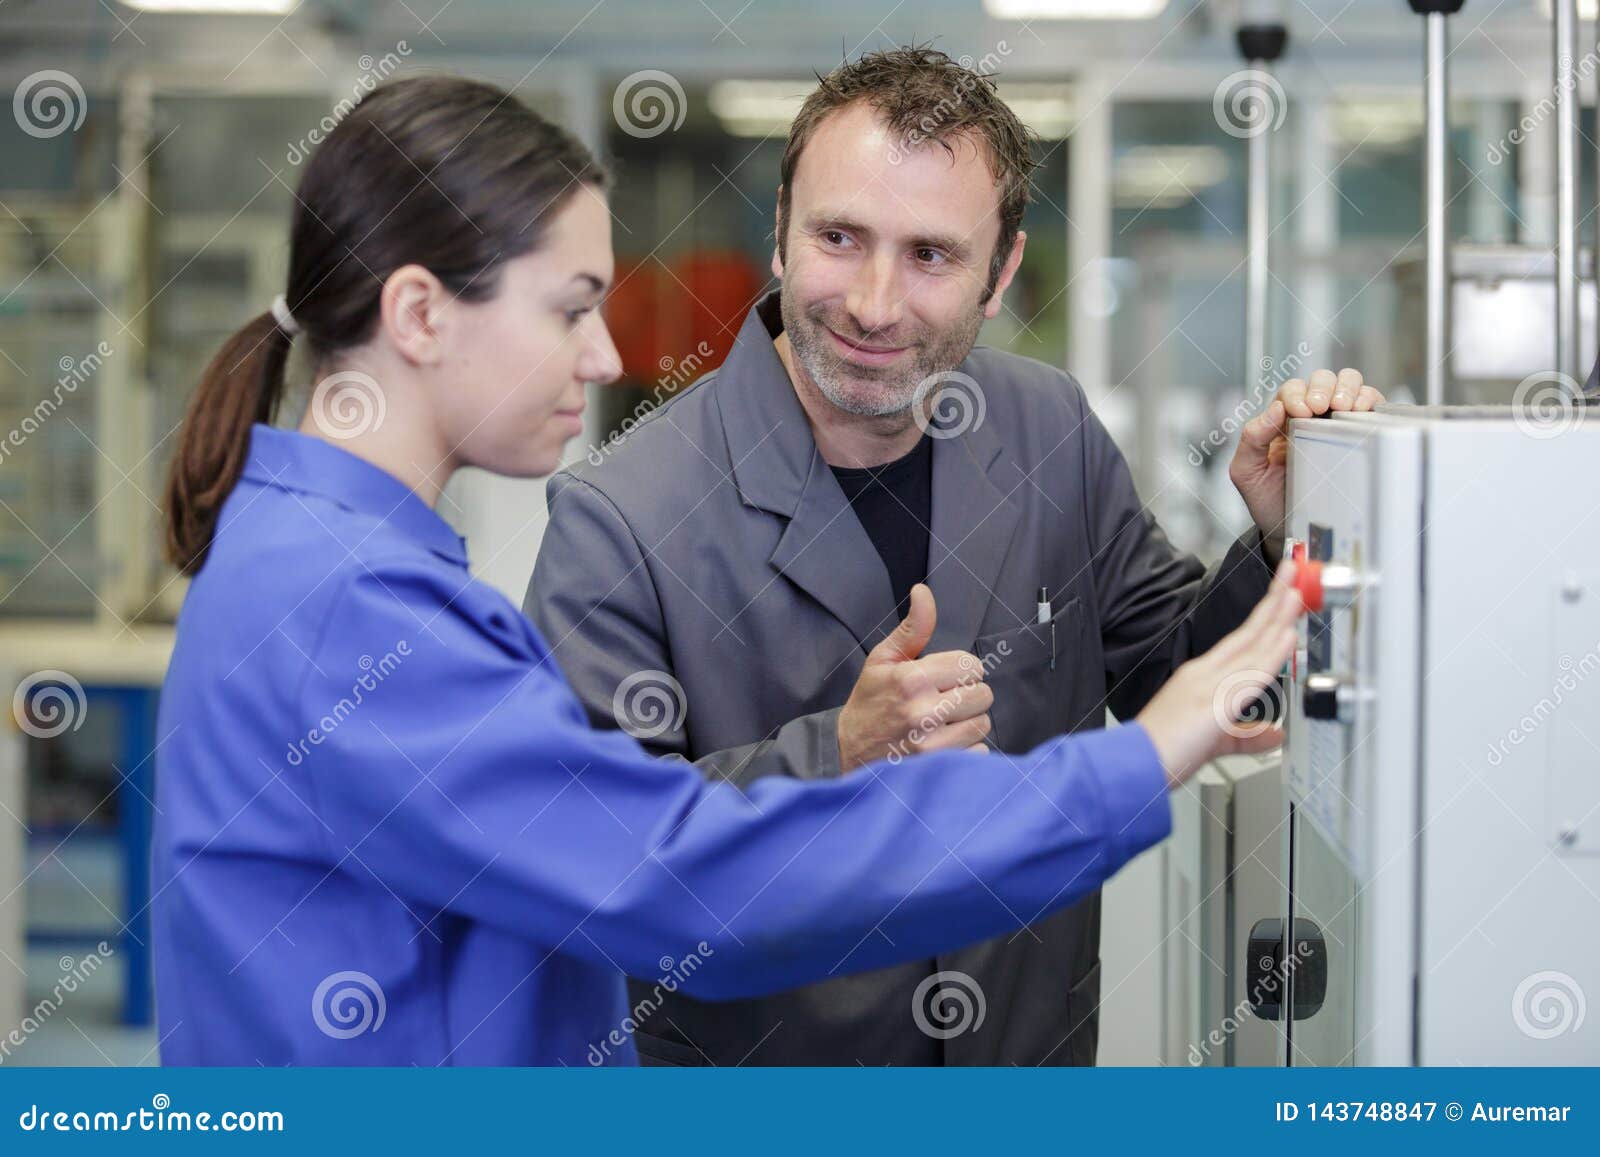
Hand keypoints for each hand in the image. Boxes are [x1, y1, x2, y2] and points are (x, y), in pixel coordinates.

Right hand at [837, 583, 993, 770]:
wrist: (848, 753)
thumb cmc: (869, 703)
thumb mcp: (883, 659)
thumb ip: (912, 628)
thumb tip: (923, 592)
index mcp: (911, 678)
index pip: (970, 664)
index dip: (960, 669)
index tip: (944, 678)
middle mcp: (923, 711)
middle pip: (983, 694)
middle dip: (967, 694)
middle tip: (943, 700)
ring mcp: (931, 744)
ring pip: (982, 723)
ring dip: (968, 721)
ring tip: (943, 722)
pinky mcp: (938, 767)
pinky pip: (978, 751)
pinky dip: (966, 748)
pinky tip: (943, 743)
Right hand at [1135, 560, 1305, 790]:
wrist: (1133, 765)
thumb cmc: (1162, 752)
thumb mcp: (1214, 742)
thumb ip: (1246, 737)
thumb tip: (1274, 736)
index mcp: (1202, 678)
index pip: (1242, 640)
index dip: (1265, 614)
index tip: (1283, 592)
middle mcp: (1205, 674)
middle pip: (1248, 632)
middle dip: (1274, 600)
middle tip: (1292, 570)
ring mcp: (1208, 685)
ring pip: (1252, 647)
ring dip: (1277, 617)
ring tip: (1296, 593)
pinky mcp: (1213, 704)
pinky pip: (1249, 676)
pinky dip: (1270, 654)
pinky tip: (1286, 636)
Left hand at [1230, 368, 1383, 563]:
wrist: (1291, 529)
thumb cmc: (1268, 499)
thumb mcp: (1246, 471)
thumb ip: (1251, 439)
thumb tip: (1275, 409)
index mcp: (1280, 420)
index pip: (1292, 390)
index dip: (1297, 394)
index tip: (1301, 412)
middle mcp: (1310, 416)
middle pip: (1322, 380)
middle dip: (1324, 386)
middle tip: (1322, 407)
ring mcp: (1335, 424)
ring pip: (1348, 384)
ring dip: (1348, 388)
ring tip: (1344, 406)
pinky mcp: (1357, 434)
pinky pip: (1370, 405)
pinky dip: (1370, 399)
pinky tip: (1362, 412)